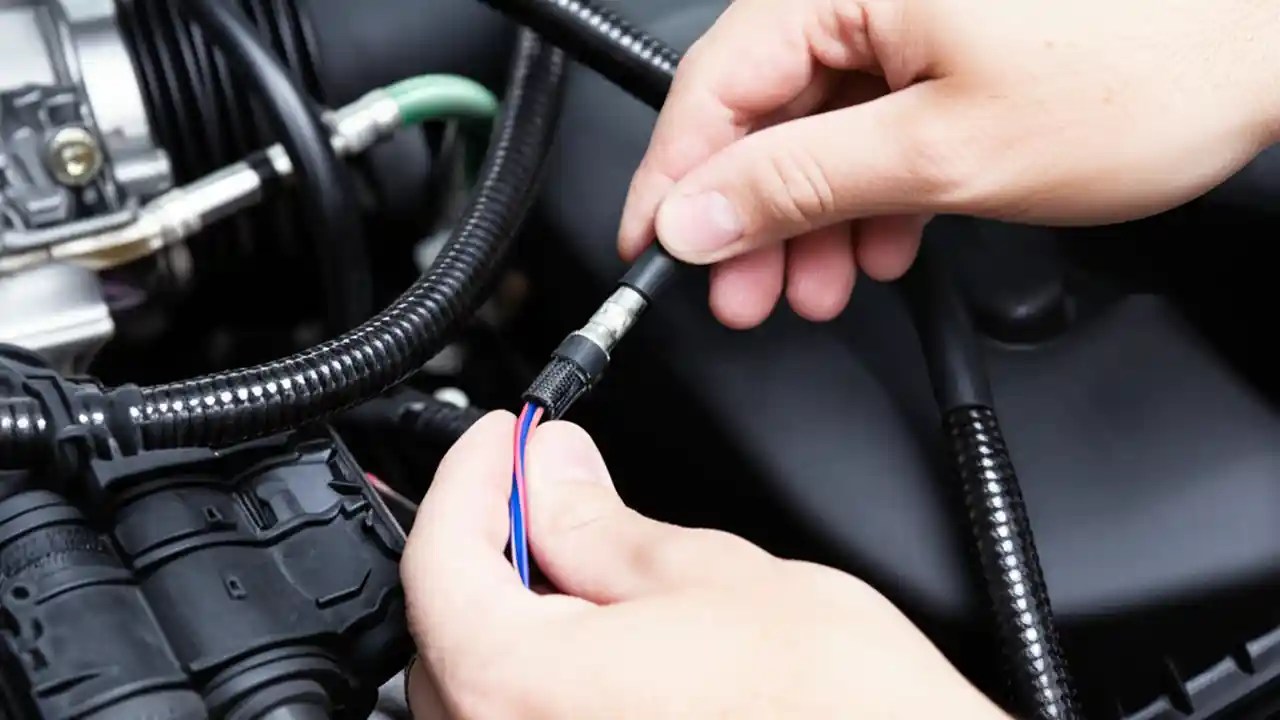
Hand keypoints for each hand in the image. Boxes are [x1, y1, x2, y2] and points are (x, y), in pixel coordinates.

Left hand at [400, 412, 1008, 718]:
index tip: (504, 438)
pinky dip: (548, 675)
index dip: (471, 476)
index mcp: (521, 687)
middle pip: (448, 626)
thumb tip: (550, 470)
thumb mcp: (713, 576)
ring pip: (484, 688)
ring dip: (519, 611)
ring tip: (590, 560)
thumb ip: (601, 523)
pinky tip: (608, 643)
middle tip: (547, 483)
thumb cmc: (840, 712)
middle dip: (493, 540)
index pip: (440, 559)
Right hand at [619, 0, 1279, 328]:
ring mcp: (913, 20)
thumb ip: (800, 184)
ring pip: (821, 128)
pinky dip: (867, 194)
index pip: (718, 84)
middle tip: (738, 294)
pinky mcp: (950, 50)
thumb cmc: (1143, 73)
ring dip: (809, 218)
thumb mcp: (942, 150)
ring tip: (811, 290)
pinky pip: (877, 125)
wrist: (1270, 51)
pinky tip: (873, 249)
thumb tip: (696, 214)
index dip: (676, 178)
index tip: (651, 249)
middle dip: (747, 216)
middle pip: (765, 111)